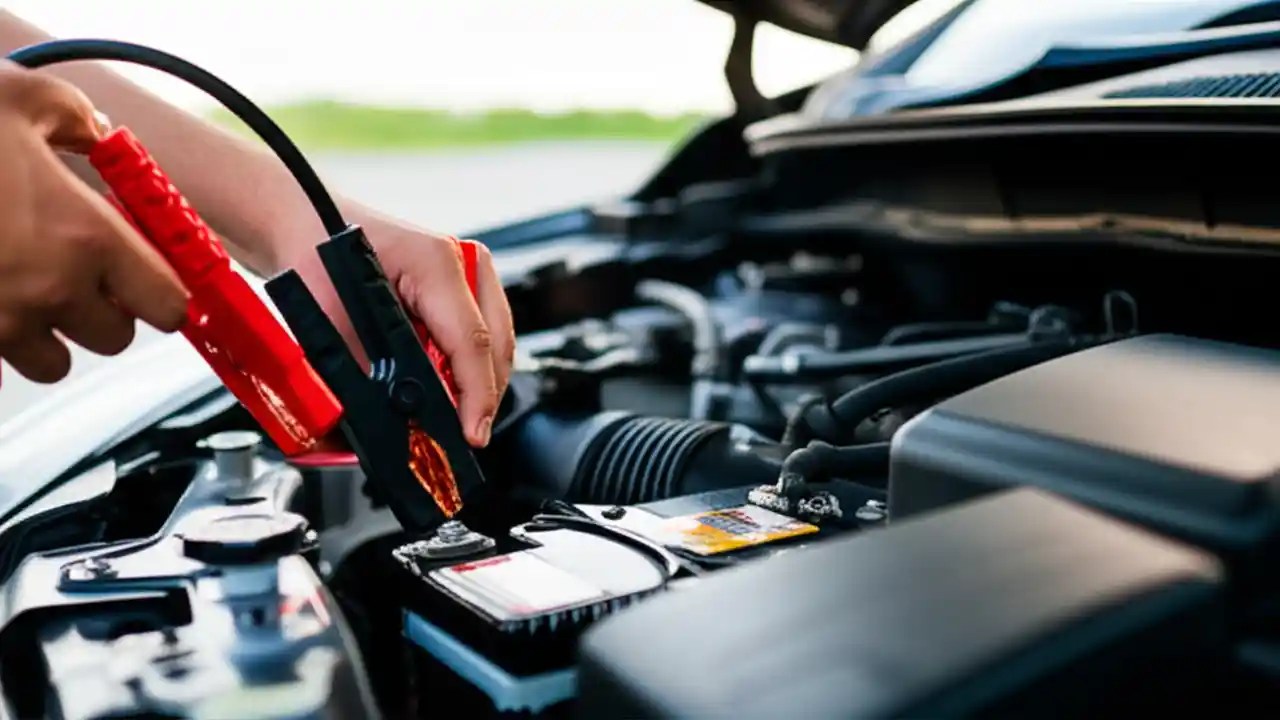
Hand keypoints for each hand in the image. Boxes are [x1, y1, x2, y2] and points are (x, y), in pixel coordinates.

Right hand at [0, 64, 187, 382]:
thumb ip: (82, 121)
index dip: (162, 292)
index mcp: (87, 237)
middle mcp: (49, 289)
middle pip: (114, 338)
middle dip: (103, 310)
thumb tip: (100, 135)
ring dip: (48, 334)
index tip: (150, 278)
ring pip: (52, 363)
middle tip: (78, 272)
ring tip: (22, 286)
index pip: (168, 305)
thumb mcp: (30, 97)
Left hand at [291, 219, 514, 447]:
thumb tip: (398, 418)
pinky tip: (448, 386)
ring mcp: (463, 270)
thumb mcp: (335, 323)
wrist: (305, 227)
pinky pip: (477, 331)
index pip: (471, 342)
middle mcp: (458, 262)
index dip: (476, 394)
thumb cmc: (314, 257)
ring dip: (476, 379)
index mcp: (434, 263)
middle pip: (494, 343)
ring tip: (454, 414)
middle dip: (483, 393)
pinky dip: (466, 363)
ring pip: (492, 339)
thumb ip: (372, 371)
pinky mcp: (457, 284)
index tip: (472, 431)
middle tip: (465, 432)